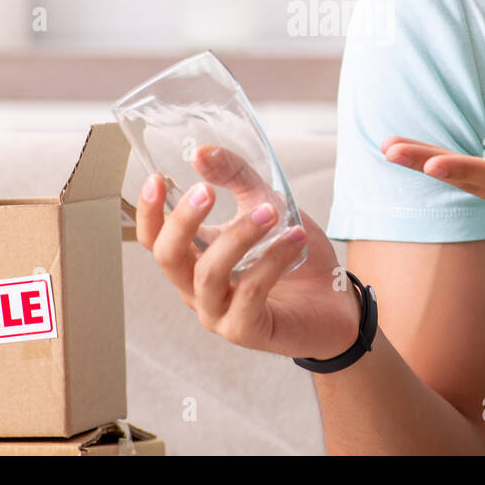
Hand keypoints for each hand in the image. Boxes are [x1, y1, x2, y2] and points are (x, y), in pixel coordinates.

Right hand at [134, 144, 361, 360]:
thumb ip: (236, 177)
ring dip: (239, 237)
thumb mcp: (266, 203)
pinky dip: (272, 260)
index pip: (154, 239)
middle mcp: (197, 289)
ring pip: (208, 275)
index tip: (156, 178)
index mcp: (195, 258)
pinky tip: (295, 238)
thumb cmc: (295, 257)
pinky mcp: (246, 330)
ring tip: (271, 211)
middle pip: (167, 257)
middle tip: (205, 190)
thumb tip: (201, 153)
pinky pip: (249, 293)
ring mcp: (218, 313)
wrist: (335, 301)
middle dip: (182, 221)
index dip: (148, 211)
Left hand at [381, 114, 484, 248]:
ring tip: (390, 148)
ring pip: (466, 182)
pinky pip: (473, 182)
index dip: (464, 170)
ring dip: (426, 164)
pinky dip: (444, 167)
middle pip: (469, 180)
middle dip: (427, 163)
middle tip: (388, 149)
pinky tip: (421, 157)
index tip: (431, 164)